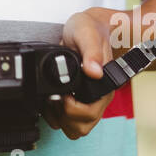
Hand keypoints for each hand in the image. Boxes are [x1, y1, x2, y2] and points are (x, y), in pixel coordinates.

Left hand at [42, 7, 118, 139]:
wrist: (92, 26)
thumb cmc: (91, 29)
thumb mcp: (87, 33)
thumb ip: (91, 51)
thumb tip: (94, 71)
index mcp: (104, 85)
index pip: (89, 114)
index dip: (70, 109)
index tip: (61, 94)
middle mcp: (99, 96)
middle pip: (81, 127)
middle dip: (63, 116)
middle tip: (54, 98)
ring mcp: (89, 100)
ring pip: (76, 128)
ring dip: (60, 119)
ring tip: (52, 100)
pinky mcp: (80, 99)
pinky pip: (70, 120)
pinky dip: (57, 116)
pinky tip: (51, 100)